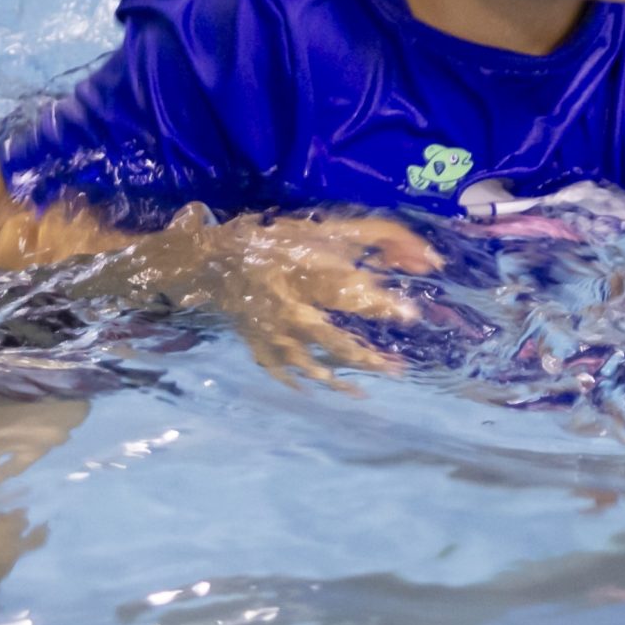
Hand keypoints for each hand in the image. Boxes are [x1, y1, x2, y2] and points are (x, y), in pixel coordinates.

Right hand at [134, 209, 442, 390]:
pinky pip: (281, 372)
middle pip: (336, 344)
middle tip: (398, 370)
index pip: (353, 297)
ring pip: (311, 366)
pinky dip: (298, 382)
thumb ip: (370, 235)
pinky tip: (315, 388)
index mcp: (306, 282)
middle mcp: (291, 315)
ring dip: (338, 380)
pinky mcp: (257, 346)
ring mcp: (272, 336)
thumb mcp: (320, 232)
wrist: (209, 260)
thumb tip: (415, 252)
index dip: (383, 306)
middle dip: (368, 359)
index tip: (411, 316)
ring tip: (364, 392)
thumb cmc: (271, 242)